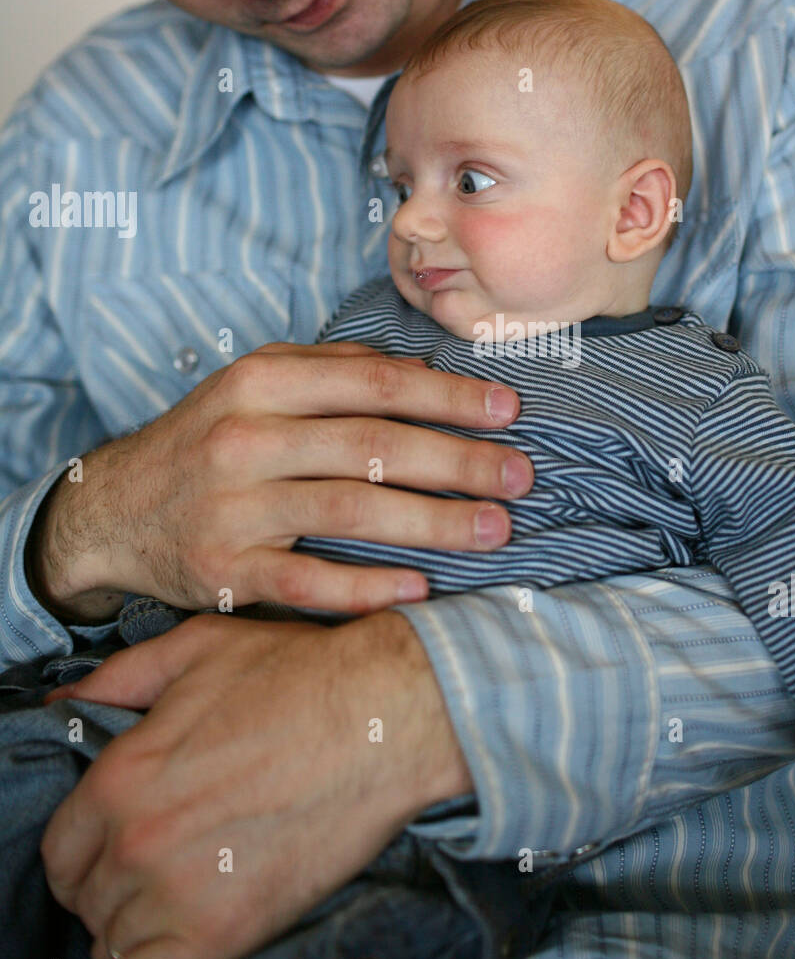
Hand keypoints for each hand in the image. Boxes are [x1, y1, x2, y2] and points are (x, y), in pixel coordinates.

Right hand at [28, 340, 532, 619]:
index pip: (374, 385)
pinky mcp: (223, 571)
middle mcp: (245, 439)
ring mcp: (233, 508)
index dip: (448, 397)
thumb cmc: (205, 439)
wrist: (110, 511)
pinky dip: (367, 587)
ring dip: (433, 523)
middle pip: (373, 447)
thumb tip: (422, 369)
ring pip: (350, 512)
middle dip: (458, 462)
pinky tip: (421, 590)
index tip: (508, 410)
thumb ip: (332, 370)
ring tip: (495, 530)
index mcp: (261, 383)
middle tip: (521, 476)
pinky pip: (307, 581)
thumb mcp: (254, 383)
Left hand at [41, 611, 470, 958]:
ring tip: (183, 891)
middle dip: (112, 883)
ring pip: (115, 939)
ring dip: (139, 921)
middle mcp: (136, 842)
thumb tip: (68, 700)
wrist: (388, 717)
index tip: (116, 842)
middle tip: (158, 862)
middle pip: (87, 897)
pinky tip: (177, 938)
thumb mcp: (200, 649)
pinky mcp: (225, 932)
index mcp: (121, 777)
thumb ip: (122, 677)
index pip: (62, 847)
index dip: (86, 846)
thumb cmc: (302, 675)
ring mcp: (178, 893)